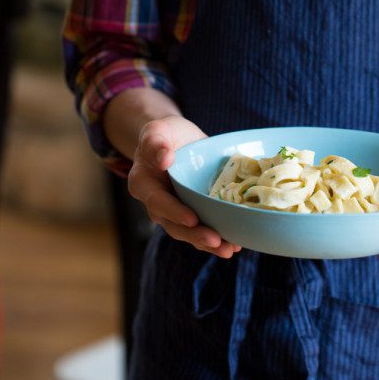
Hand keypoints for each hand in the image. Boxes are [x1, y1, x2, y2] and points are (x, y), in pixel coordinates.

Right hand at [128, 115, 241, 258]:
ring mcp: (174, 212)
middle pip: (173, 225)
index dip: (174, 212)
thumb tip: (164, 159)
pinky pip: (201, 230)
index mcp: (143, 184)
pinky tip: (235, 244)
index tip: (192, 218)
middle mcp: (156, 203)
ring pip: (188, 233)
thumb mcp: (158, 130)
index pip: (157, 201)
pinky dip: (217, 239)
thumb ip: (156, 141)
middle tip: (216, 240)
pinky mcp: (192, 214)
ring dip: (208, 244)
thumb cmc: (165, 134)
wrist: (177, 141)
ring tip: (229, 249)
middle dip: (195, 235)